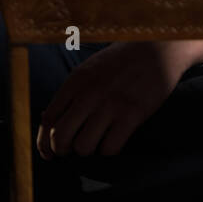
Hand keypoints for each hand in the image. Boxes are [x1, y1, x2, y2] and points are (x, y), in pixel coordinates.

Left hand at [36, 38, 202, 160]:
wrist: (158, 48)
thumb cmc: (122, 60)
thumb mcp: (89, 69)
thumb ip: (70, 92)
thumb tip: (47, 119)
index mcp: (75, 81)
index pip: (48, 119)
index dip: (44, 141)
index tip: (49, 153)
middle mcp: (89, 94)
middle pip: (60, 137)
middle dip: (63, 151)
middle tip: (72, 150)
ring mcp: (110, 105)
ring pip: (83, 147)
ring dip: (88, 150)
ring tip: (96, 142)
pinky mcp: (132, 115)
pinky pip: (110, 148)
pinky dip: (109, 150)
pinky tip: (114, 140)